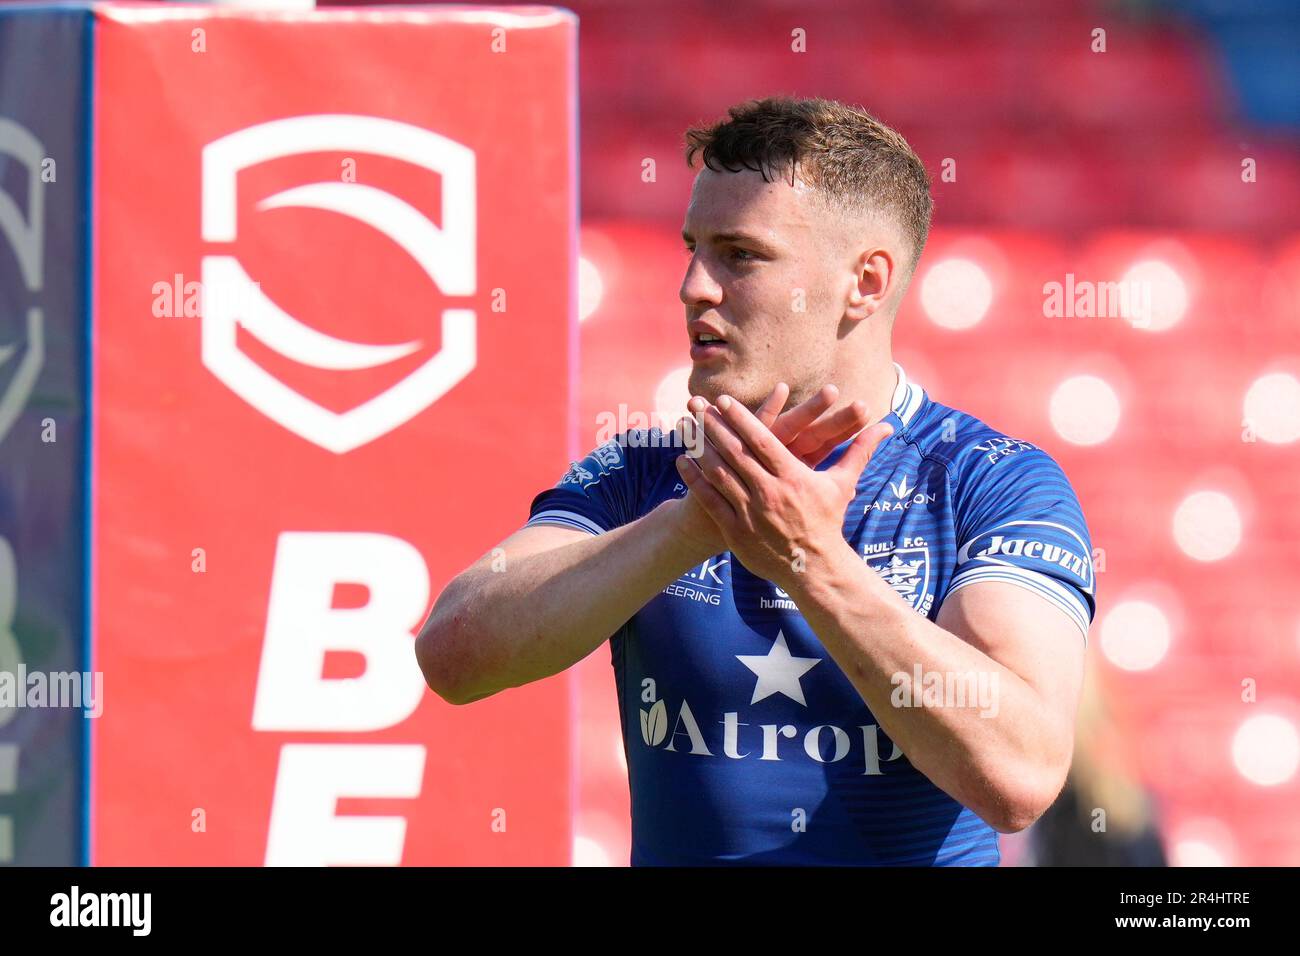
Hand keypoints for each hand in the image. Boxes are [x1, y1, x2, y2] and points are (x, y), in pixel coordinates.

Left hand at [673, 391, 893, 587]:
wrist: (814, 568)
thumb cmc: (828, 522)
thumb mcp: (843, 484)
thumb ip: (860, 451)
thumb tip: (886, 427)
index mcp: (793, 477)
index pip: (763, 441)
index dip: (742, 418)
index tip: (724, 400)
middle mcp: (769, 492)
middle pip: (735, 452)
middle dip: (713, 425)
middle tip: (695, 403)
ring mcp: (750, 512)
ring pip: (719, 473)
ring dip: (699, 447)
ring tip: (686, 425)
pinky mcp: (735, 531)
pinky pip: (710, 501)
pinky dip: (694, 480)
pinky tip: (681, 461)